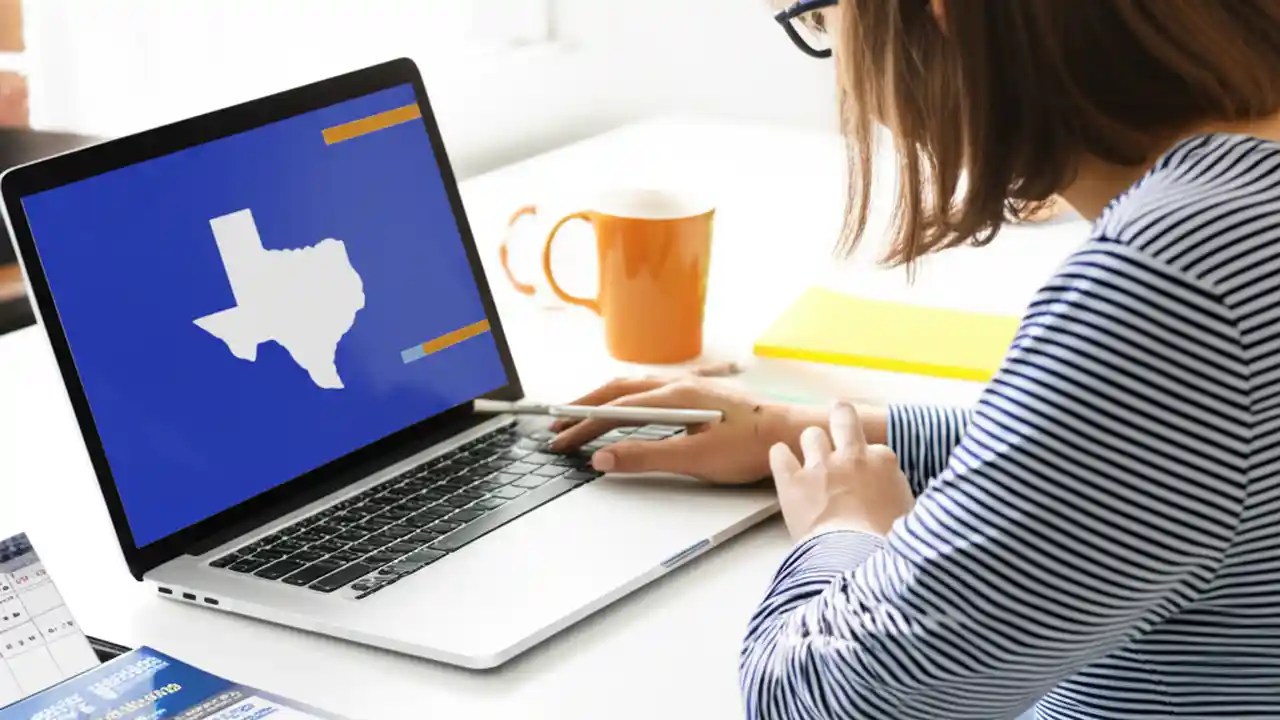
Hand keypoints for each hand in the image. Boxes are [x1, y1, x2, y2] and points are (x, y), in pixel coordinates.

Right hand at [549, 376, 797, 483]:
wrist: (792, 433)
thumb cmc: (752, 446)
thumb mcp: (696, 459)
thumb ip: (647, 456)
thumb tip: (604, 458)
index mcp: (675, 396)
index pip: (615, 409)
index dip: (583, 425)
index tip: (560, 440)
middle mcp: (679, 385)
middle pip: (617, 391)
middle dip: (584, 409)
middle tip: (557, 427)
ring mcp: (689, 388)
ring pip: (633, 389)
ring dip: (603, 402)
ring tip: (581, 416)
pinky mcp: (699, 396)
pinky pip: (649, 393)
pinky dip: (624, 402)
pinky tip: (624, 411)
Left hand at [769, 402, 914, 539]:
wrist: (856, 558)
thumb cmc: (888, 544)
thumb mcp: (910, 515)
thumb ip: (901, 498)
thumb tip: (900, 503)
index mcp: (883, 463)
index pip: (878, 451)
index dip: (872, 461)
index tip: (870, 472)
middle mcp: (851, 457)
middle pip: (844, 417)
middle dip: (841, 414)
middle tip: (838, 412)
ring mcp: (819, 467)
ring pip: (811, 434)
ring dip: (812, 444)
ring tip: (811, 457)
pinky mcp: (792, 482)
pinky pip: (779, 455)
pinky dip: (780, 457)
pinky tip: (782, 463)